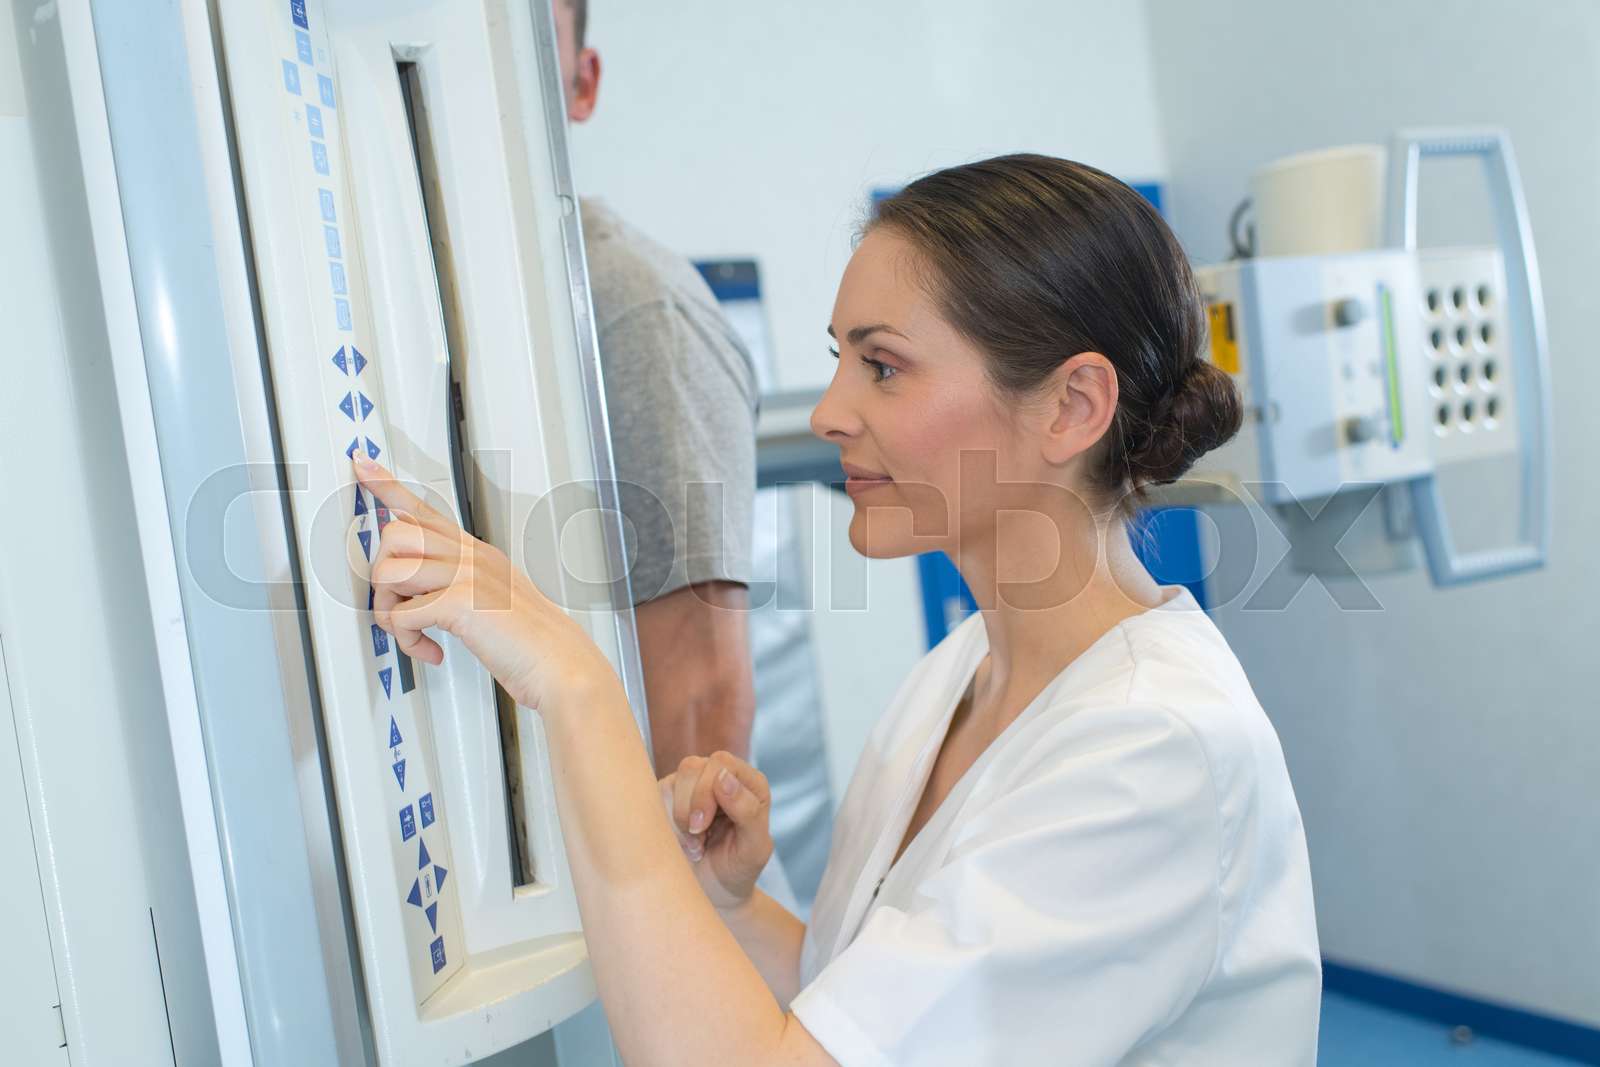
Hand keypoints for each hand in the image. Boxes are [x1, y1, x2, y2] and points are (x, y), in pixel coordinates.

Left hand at [353, 455, 616, 715]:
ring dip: (390, 611)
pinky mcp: (460, 604)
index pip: (425, 509)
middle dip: (383, 577)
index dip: (388, 484)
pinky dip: (408, 640)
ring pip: (389, 572)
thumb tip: (419, 594)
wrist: (561, 665)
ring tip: (415, 632)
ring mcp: (467, 576)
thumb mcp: (497, 601)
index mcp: (478, 554)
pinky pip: (402, 615)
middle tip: (400, 608)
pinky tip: (430, 650)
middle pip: (394, 535)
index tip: (363, 464)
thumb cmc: (533, 644)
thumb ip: (461, 587)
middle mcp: (471, 557)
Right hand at [659, 751, 772, 912]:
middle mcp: (719, 777)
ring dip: (678, 818)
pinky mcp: (667, 799)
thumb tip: (723, 778)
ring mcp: (691, 786)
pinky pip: (653, 797)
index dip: (708, 790)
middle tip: (697, 836)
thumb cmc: (738, 869)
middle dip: (690, 806)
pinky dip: (664, 824)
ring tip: (693, 844)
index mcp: (748, 782)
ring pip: (672, 781)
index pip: (722, 763)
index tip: (704, 825)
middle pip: (692, 767)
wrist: (713, 893)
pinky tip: (680, 843)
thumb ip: (748, 811)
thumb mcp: (754, 848)